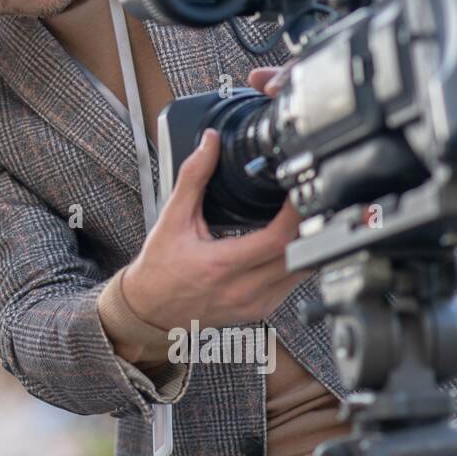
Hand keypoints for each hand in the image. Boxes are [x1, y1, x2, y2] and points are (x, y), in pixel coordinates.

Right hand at [119, 63, 307, 330]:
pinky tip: (285, 246)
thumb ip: (193, 177)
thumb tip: (209, 143)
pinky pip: (291, 286)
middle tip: (306, 201)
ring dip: (304, 246)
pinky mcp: (260, 312)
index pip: (277, 240)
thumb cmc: (159, 267)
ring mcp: (255, 305)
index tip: (297, 191)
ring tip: (298, 221)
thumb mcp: (172, 218)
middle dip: (307, 227)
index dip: (295, 214)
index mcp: (221, 265)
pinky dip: (294, 263)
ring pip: (301, 274)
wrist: (149, 309)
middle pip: (299, 257)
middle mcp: (242, 289)